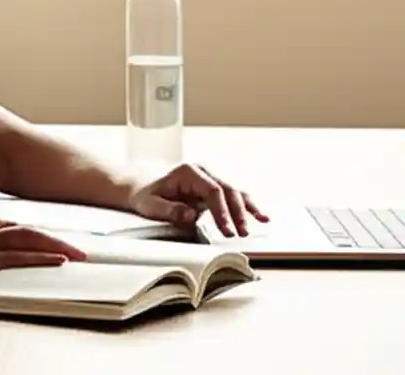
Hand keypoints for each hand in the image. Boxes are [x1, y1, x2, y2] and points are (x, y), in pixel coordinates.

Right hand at [0, 213, 87, 293]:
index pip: (19, 225)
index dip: (42, 234)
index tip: (59, 242)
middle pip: (31, 229)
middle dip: (58, 239)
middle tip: (80, 249)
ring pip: (30, 239)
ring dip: (57, 247)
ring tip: (78, 255)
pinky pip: (18, 257)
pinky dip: (41, 257)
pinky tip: (57, 260)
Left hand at [127, 163, 269, 236]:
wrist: (143, 188)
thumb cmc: (146, 196)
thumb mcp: (150, 205)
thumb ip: (170, 210)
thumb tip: (192, 216)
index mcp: (189, 172)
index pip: (213, 190)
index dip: (222, 211)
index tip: (227, 230)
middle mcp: (203, 172)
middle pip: (228, 190)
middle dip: (237, 212)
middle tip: (241, 233)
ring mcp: (210, 179)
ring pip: (235, 191)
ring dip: (247, 209)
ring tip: (261, 223)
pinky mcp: (214, 189)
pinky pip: (234, 196)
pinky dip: (248, 206)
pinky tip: (261, 216)